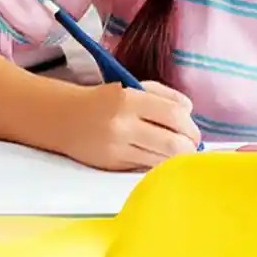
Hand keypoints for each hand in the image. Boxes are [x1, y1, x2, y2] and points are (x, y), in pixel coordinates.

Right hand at [57, 82, 201, 170]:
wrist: (62, 118)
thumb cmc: (102, 101)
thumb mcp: (130, 88)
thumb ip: (163, 95)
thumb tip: (189, 110)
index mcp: (128, 100)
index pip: (174, 115)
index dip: (191, 126)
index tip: (193, 132)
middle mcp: (122, 125)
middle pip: (173, 143)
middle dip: (189, 146)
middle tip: (191, 145)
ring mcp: (116, 148)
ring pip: (162, 160)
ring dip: (177, 159)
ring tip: (178, 153)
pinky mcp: (112, 165)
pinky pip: (145, 168)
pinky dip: (158, 165)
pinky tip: (159, 158)